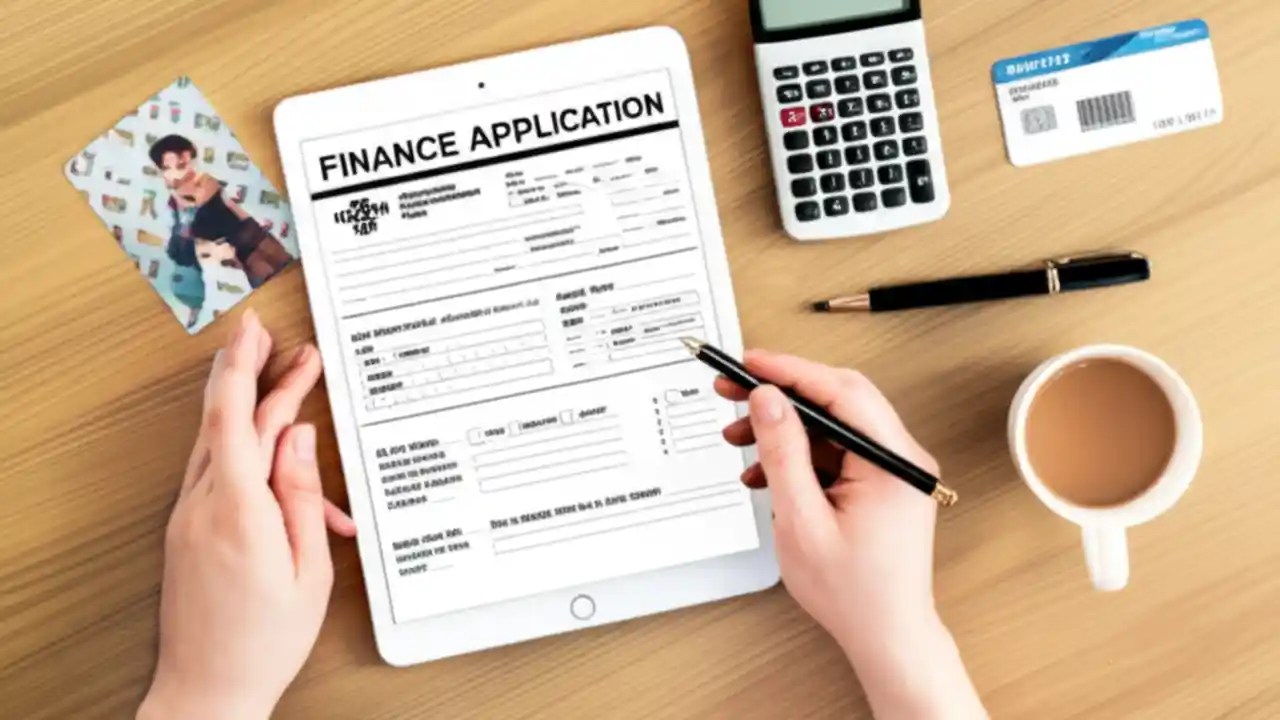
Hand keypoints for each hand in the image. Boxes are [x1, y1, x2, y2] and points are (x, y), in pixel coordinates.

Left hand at [138, 310, 356, 719]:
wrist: (208, 690)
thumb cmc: (265, 640)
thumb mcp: (308, 569)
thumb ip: (303, 496)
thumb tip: (299, 439)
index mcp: (238, 511)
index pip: (237, 420)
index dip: (246, 369)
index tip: (258, 333)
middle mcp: (203, 506)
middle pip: (225, 421)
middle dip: (250, 374)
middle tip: (274, 339)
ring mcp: (189, 518)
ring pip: (216, 442)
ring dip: (243, 405)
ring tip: (276, 378)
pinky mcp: (187, 531)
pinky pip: (217, 476)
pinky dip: (246, 453)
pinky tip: (279, 461)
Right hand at [716, 351, 984, 719]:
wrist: (886, 635)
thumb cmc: (854, 593)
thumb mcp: (803, 520)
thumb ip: (784, 454)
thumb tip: (768, 400)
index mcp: (893, 463)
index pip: (840, 391)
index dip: (789, 370)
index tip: (749, 362)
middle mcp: (901, 459)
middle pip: (837, 399)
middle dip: (781, 392)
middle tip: (734, 387)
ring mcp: (892, 470)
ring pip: (832, 424)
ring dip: (784, 427)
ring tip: (739, 436)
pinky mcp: (880, 483)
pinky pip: (835, 451)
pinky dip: (798, 454)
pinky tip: (765, 472)